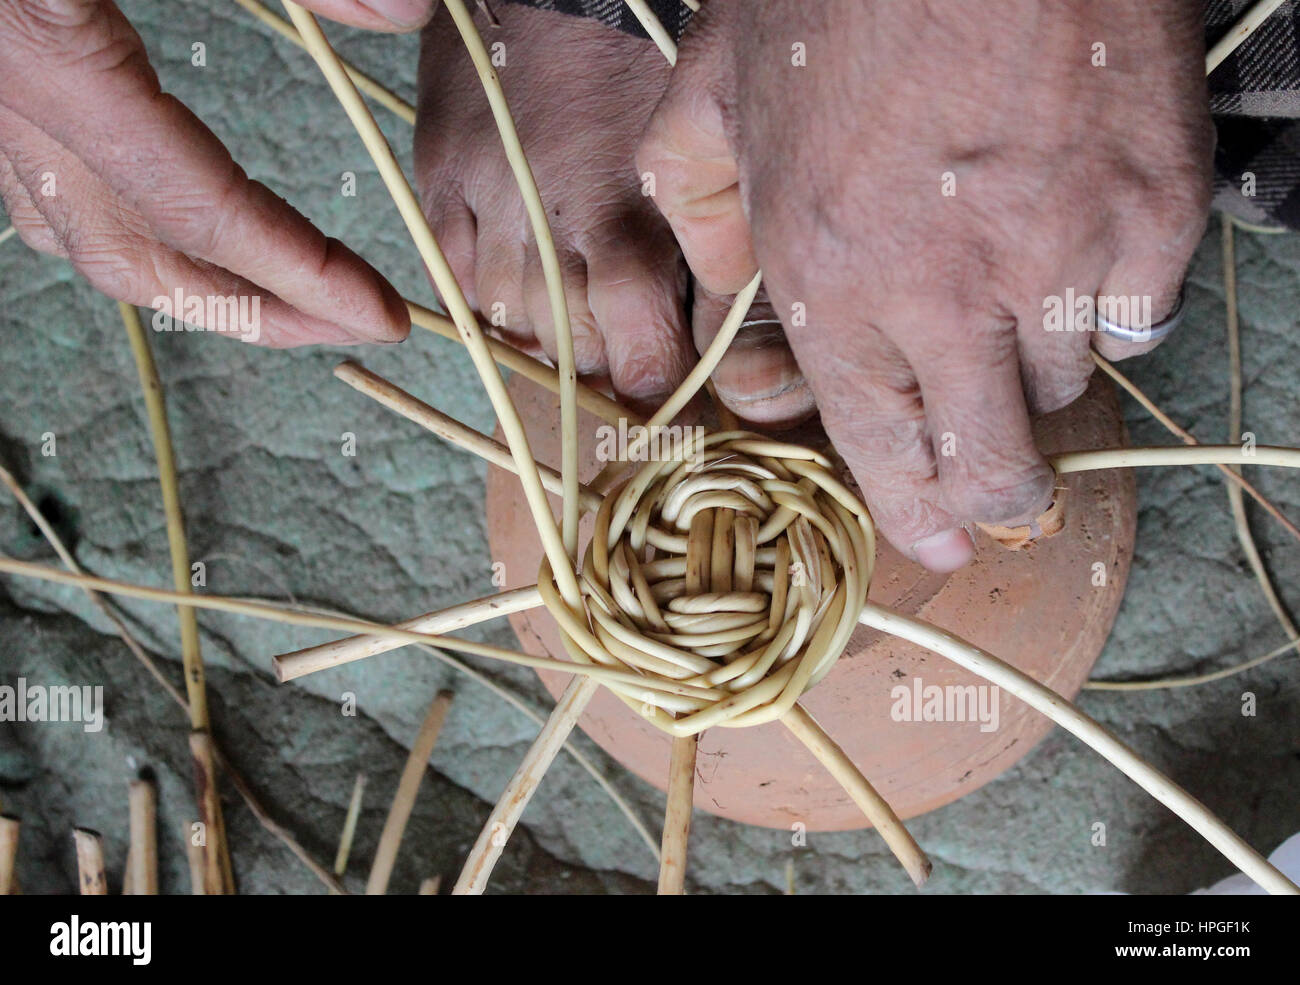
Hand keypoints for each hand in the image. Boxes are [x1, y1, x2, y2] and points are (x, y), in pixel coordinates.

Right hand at [0, 0, 434, 345]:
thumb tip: (406, 11)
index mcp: (42, 45)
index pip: (198, 203)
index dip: (298, 272)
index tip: (381, 313)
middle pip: (137, 256)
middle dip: (257, 309)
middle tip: (351, 324)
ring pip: (81, 236)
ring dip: (193, 283)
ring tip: (286, 294)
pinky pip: (44, 189)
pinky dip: (128, 227)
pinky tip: (176, 222)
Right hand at [414, 3, 695, 412]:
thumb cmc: (652, 35)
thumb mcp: (701, 140)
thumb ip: (707, 239)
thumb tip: (713, 326)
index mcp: (623, 214)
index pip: (636, 353)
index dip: (653, 384)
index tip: (664, 389)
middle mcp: (544, 218)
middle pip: (569, 347)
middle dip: (602, 362)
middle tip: (624, 351)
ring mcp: (481, 196)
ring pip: (507, 318)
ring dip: (544, 334)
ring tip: (572, 320)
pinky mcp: (439, 167)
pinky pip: (451, 268)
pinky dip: (483, 294)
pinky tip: (514, 288)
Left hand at [637, 0, 1212, 568]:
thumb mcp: (709, 99)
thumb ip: (702, 217)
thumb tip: (723, 297)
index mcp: (836, 279)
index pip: (878, 444)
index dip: (910, 512)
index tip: (938, 546)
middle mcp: (951, 293)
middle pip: (993, 460)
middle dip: (990, 499)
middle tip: (993, 503)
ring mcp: (1063, 253)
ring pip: (1065, 389)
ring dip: (1035, 381)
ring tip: (1014, 337)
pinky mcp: (1153, 206)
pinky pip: (1139, 313)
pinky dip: (1110, 308)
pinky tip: (1079, 270)